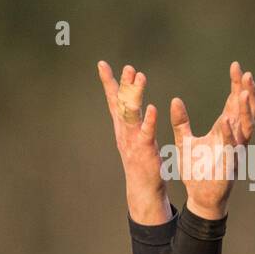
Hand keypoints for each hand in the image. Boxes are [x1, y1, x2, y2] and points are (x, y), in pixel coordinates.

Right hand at [97, 62, 168, 224]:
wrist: (142, 189)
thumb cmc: (141, 162)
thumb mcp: (133, 137)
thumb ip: (131, 121)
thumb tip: (129, 103)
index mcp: (122, 127)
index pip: (113, 100)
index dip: (108, 82)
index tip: (102, 64)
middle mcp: (124, 131)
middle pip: (120, 103)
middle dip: (122, 84)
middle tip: (127, 66)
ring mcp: (132, 140)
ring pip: (132, 114)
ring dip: (135, 95)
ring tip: (140, 77)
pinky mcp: (144, 150)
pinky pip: (146, 132)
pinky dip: (149, 120)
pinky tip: (152, 107)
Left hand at [171, 64, 254, 219]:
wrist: (200, 197)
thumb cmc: (196, 171)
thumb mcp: (184, 141)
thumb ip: (181, 122)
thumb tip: (175, 100)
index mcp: (225, 129)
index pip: (234, 102)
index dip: (236, 84)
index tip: (235, 66)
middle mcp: (234, 137)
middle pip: (246, 110)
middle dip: (247, 92)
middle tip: (245, 73)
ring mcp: (235, 150)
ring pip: (246, 127)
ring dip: (245, 111)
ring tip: (243, 93)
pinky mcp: (229, 164)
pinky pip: (231, 147)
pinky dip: (230, 135)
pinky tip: (227, 122)